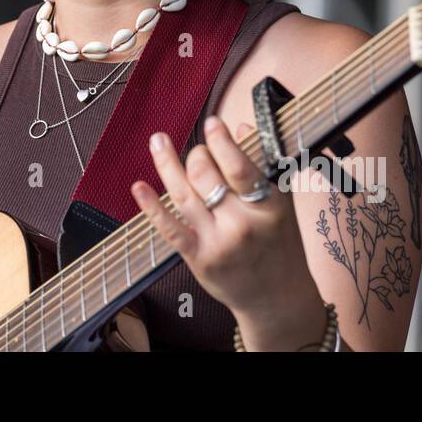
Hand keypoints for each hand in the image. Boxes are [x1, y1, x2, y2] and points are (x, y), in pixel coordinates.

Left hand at [130, 116, 321, 329]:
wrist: (278, 299)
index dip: (221, 141)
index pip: (239, 167)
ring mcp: (218, 242)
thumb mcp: (282, 204)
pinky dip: (152, 206)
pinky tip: (139, 187)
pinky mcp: (198, 258)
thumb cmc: (280, 246)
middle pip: (206, 176)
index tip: (211, 122)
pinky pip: (170, 228)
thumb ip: (262, 166)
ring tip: (158, 141)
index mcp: (269, 207)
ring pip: (184, 194)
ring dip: (166, 164)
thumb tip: (242, 127)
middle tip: (200, 152)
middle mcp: (242, 224)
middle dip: (198, 154)